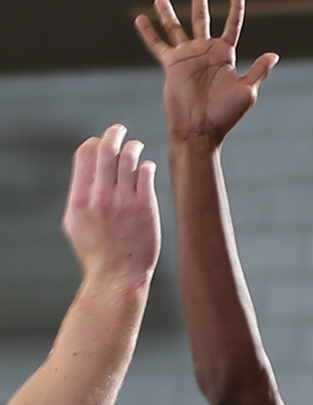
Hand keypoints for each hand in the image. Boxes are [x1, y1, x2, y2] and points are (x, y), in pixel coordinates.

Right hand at [63, 125, 159, 285]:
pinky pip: (146, 173)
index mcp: (79, 199)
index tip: (100, 142)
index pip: (84, 155)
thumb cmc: (96, 251)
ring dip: (132, 147)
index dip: (93, 143)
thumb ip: (79, 194)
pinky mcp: (145, 206)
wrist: (118, 275)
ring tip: (135, 146)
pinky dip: (146, 165)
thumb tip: (87, 169)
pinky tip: (146, 167)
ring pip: (128, 158)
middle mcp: (100, 196)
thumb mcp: (74, 222)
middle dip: (113, 134)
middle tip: (118, 129)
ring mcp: (124, 200)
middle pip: (106, 150)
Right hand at [135, 0, 279, 145]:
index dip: (235, 7)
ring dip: (168, 13)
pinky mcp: (170, 64)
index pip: (232, 24)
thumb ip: (258, 71)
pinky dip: (148, 32)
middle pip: (202, 18)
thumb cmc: (226, 114)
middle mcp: (205, 52)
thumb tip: (274, 54)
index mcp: (226, 55)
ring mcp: (187, 56)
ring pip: (176, 28)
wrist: (201, 129)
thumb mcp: (247, 90)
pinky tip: (141, 18)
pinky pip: (157, 44)